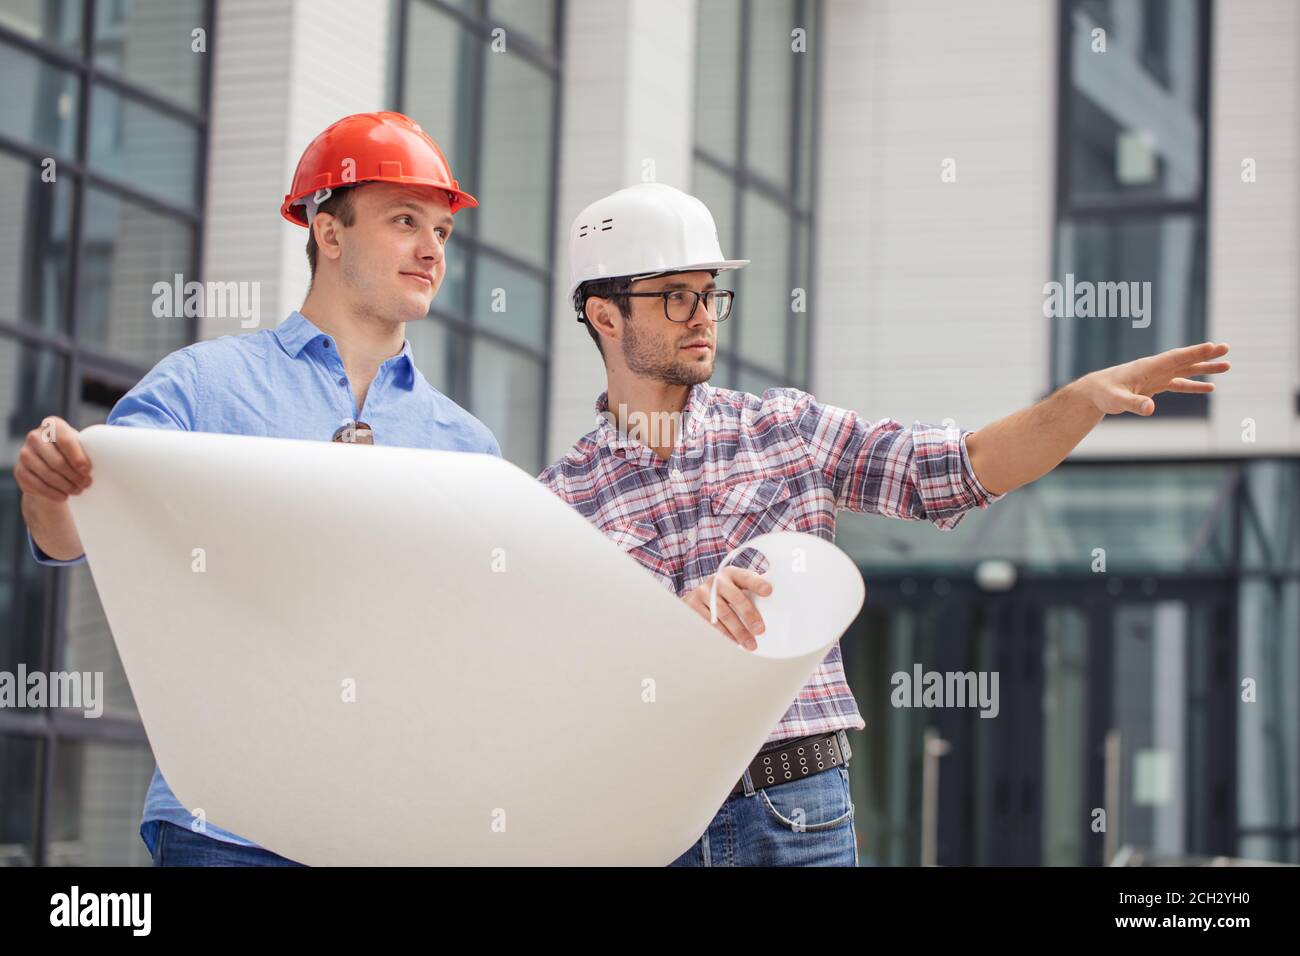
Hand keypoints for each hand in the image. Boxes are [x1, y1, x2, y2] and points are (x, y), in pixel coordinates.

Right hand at [15, 416, 92, 502]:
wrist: (50, 466)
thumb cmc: (71, 453)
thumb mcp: (80, 447)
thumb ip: (88, 449)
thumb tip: (100, 463)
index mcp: (52, 425)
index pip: (66, 441)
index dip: (78, 458)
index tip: (87, 470)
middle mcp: (35, 436)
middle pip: (57, 461)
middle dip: (74, 476)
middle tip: (86, 484)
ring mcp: (24, 453)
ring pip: (48, 474)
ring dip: (66, 486)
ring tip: (78, 490)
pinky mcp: (20, 471)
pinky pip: (37, 485)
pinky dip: (53, 493)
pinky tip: (64, 496)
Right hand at [683, 567, 772, 650]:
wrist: (695, 596)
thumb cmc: (725, 594)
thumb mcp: (736, 586)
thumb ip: (751, 591)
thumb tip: (779, 603)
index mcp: (731, 574)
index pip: (746, 577)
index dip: (757, 583)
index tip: (768, 591)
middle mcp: (716, 580)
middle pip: (735, 597)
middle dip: (749, 614)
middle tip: (760, 629)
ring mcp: (703, 593)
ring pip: (723, 614)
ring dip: (738, 631)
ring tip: (750, 644)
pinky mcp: (692, 606)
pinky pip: (710, 623)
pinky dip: (723, 635)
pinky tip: (733, 643)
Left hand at [1083, 341, 1230, 415]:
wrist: (1094, 393)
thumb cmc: (1104, 394)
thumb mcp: (1117, 400)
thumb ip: (1133, 404)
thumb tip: (1150, 409)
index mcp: (1148, 367)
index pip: (1175, 357)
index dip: (1194, 352)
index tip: (1213, 346)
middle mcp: (1155, 368)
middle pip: (1184, 360)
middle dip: (1205, 355)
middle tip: (1227, 348)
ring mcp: (1156, 376)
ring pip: (1185, 370)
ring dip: (1205, 368)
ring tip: (1227, 366)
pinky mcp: (1155, 386)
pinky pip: (1179, 384)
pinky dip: (1194, 386)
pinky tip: (1209, 388)